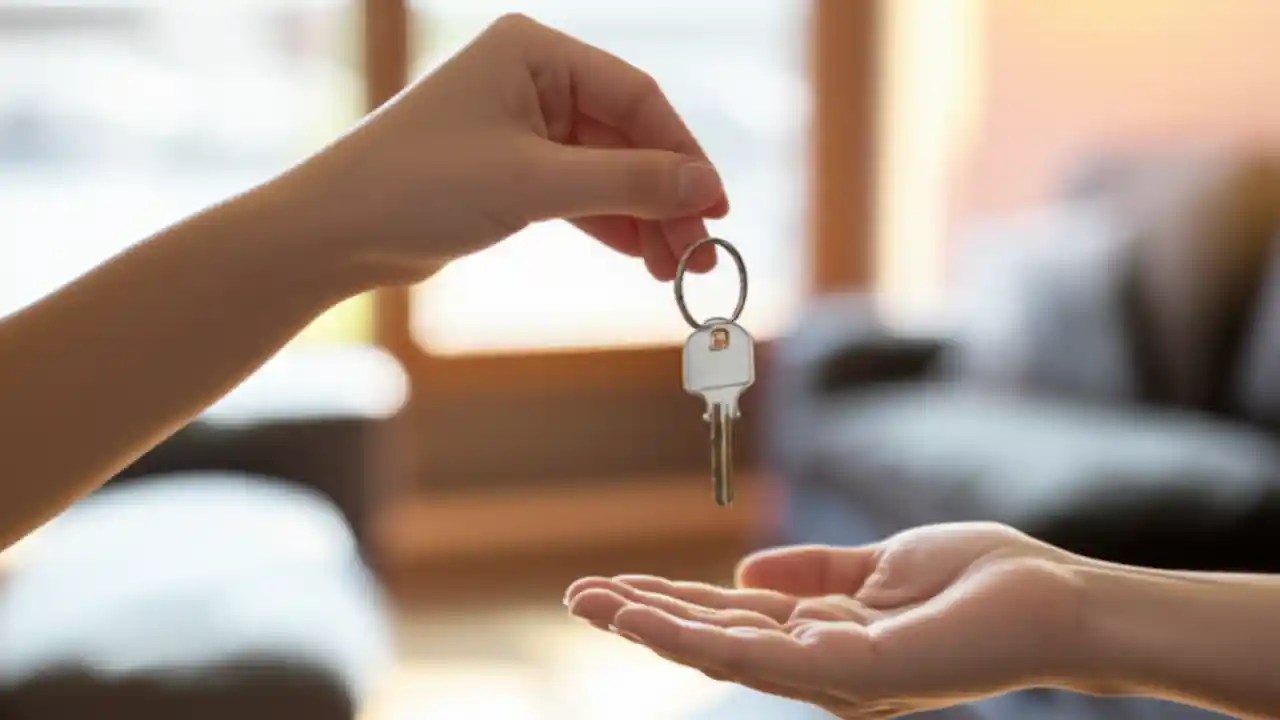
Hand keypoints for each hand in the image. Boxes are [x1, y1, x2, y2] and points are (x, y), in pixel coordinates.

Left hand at [279, 13, 726, 285]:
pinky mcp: (510, 169)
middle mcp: (531, 78)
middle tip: (701, 256)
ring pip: (606, 171)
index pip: (636, 97)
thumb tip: (706, 189)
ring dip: (643, 219)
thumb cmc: (420, 186)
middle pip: (626, 138)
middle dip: (665, 198)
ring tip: (676, 271)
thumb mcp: (534, 184)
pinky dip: (609, 225)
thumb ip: (627, 183)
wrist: (336, 232)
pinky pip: (578, 193)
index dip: (683, 154)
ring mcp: (521, 124)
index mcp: (534, 51)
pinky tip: (642, 257)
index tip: (717, 207)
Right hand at [566, 523, 1085, 717]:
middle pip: (715, 640)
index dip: (670, 602)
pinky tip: (656, 619)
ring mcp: (837, 674)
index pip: (730, 618)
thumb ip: (812, 572)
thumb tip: (744, 567)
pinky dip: (703, 637)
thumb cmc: (982, 581)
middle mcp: (820, 665)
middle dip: (644, 618)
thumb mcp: (877, 565)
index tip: (613, 584)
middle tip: (577, 597)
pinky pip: (766, 655)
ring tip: (596, 604)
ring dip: (655, 628)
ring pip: (725, 653)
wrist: (1058, 599)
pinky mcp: (858, 670)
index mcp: (823, 634)